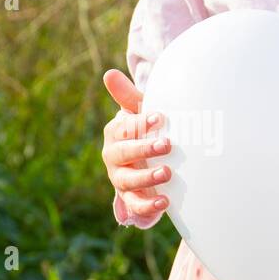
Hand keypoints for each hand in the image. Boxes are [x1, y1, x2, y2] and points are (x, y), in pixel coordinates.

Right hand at [101, 69, 171, 219]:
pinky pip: (136, 205)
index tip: (159, 117)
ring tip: (168, 173)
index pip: (123, 128)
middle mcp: (114, 157)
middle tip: (168, 144)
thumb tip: (110, 73)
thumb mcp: (140, 114)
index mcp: (116, 134)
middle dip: (144, 149)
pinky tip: (165, 202)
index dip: (139, 123)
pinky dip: (148, 206)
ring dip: (147, 177)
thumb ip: (129, 97)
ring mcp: (121, 179)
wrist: (149, 160)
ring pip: (128, 181)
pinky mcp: (131, 198)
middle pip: (123, 153)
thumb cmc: (146, 132)